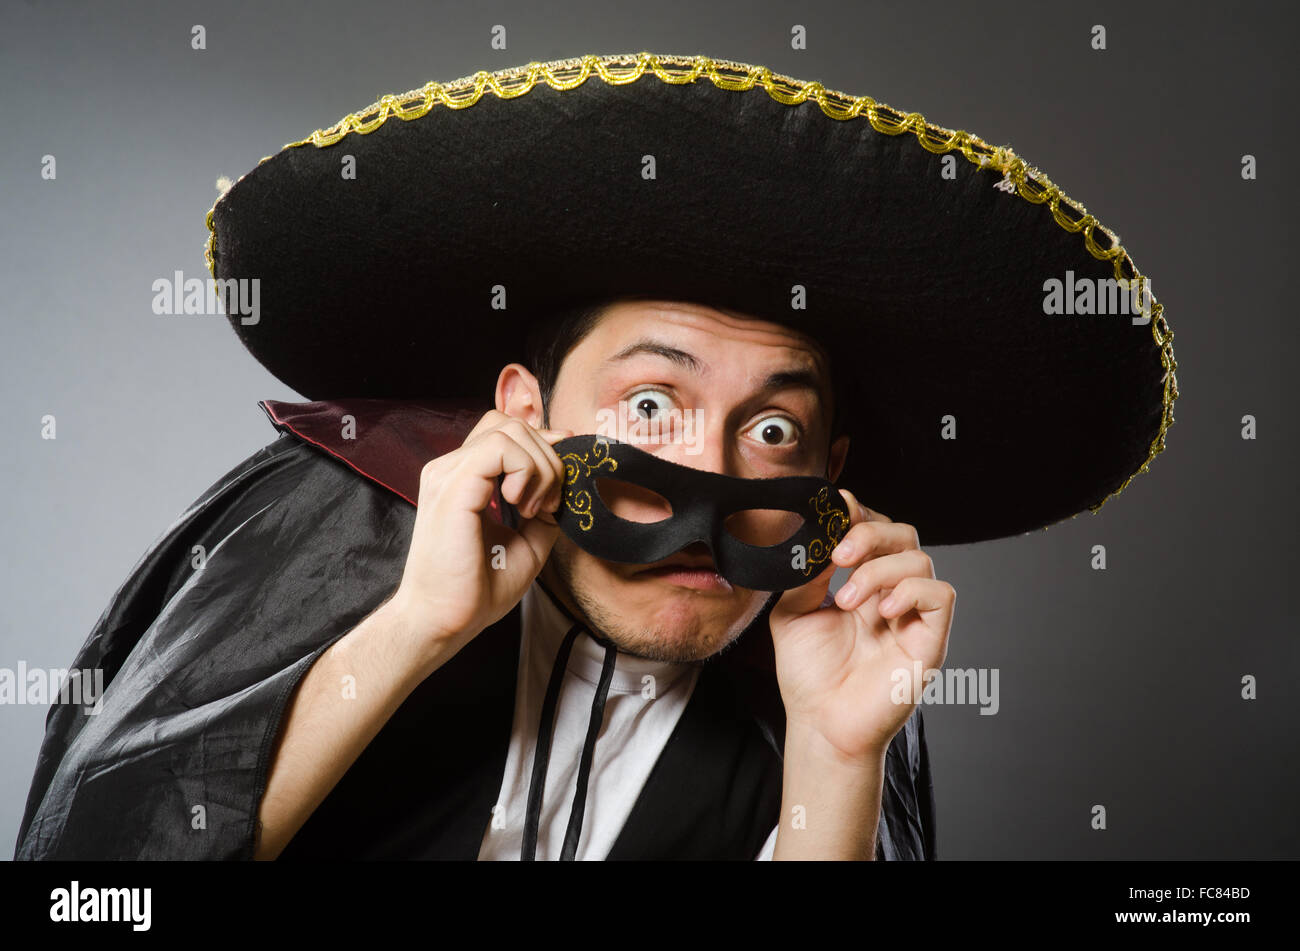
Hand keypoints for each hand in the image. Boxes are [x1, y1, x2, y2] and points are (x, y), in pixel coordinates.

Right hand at [389, 410, 572, 657]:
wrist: (443, 621)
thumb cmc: (477, 589)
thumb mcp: (526, 543)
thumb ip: (543, 510)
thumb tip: (565, 488)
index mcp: (462, 479)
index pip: (504, 431)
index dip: (542, 444)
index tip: (562, 477)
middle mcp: (450, 468)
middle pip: (510, 423)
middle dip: (547, 457)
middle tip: (547, 504)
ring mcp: (448, 473)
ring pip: (509, 430)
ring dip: (538, 466)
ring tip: (532, 509)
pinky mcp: (454, 485)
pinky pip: (500, 448)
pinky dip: (525, 471)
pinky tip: (520, 506)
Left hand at [768, 489, 955, 764]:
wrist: (820, 723)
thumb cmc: (808, 674)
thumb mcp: (793, 611)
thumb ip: (808, 572)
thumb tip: (819, 532)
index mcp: (862, 583)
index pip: (875, 530)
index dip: (859, 515)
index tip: (834, 511)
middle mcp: (891, 594)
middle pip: (903, 535)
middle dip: (871, 532)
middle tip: (840, 553)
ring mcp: (912, 616)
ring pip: (920, 560)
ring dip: (880, 569)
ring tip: (847, 599)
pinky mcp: (930, 640)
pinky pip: (941, 596)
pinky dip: (911, 591)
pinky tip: (881, 610)